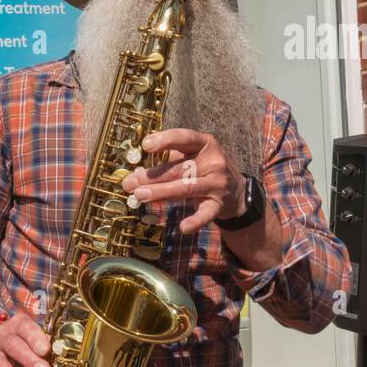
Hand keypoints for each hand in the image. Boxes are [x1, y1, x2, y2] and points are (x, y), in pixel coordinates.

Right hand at [0, 311, 51, 366]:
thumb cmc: (22, 339)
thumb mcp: (33, 334)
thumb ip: (46, 342)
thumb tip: (62, 352)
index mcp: (17, 326)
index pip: (26, 328)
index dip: (35, 338)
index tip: (45, 350)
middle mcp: (2, 337)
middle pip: (13, 347)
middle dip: (29, 361)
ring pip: (1, 365)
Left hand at [120, 128, 245, 234]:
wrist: (237, 191)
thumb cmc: (205, 168)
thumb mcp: (194, 155)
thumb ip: (171, 156)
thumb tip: (137, 165)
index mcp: (205, 144)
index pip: (185, 138)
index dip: (166, 140)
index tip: (145, 145)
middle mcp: (213, 162)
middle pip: (179, 168)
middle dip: (152, 176)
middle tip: (129, 182)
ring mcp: (217, 183)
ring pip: (186, 188)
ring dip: (161, 192)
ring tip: (139, 195)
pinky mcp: (218, 204)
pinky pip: (206, 214)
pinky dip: (195, 221)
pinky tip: (183, 228)